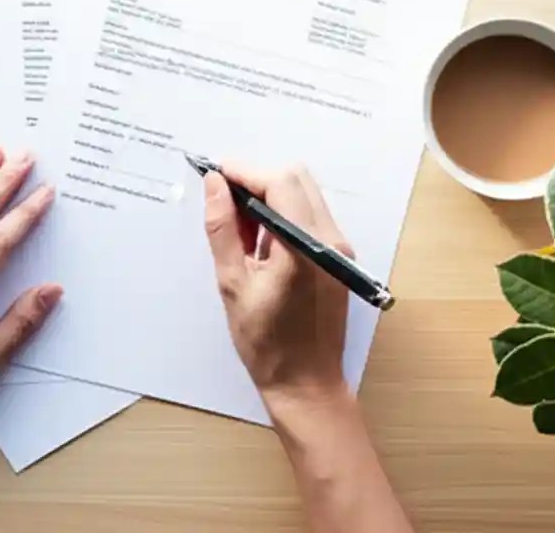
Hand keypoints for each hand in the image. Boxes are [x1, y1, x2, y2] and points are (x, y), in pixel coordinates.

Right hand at [201, 163, 351, 408]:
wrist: (307, 383)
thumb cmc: (267, 344)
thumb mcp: (232, 284)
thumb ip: (223, 229)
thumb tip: (215, 185)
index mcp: (304, 248)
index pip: (279, 182)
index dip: (244, 171)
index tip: (216, 174)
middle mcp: (330, 241)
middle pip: (296, 179)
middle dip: (257, 179)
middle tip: (224, 199)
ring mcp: (339, 248)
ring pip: (305, 195)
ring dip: (270, 197)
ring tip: (238, 227)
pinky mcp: (338, 257)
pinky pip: (311, 217)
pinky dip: (283, 215)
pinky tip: (259, 241)